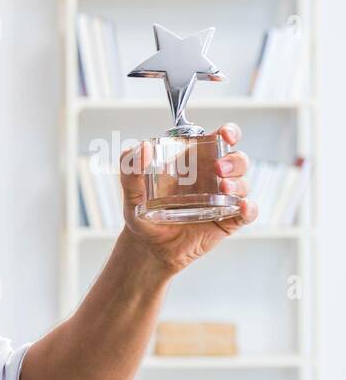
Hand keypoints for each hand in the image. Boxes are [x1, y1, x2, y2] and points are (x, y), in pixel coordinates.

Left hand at [120, 122, 257, 275]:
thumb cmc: (142, 214)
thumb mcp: (132, 192)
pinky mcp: (227, 221)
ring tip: (224, 187)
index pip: (221, 140)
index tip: (225, 134)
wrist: (148, 247)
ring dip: (238, 183)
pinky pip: (247, 213)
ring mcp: (222, 199)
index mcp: (195, 162)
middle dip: (234, 160)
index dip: (229, 132)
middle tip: (218, 168)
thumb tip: (143, 147)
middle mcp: (213, 178)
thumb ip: (130, 168)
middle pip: (238, 160)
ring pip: (243, 184)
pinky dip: (250, 209)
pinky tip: (243, 207)